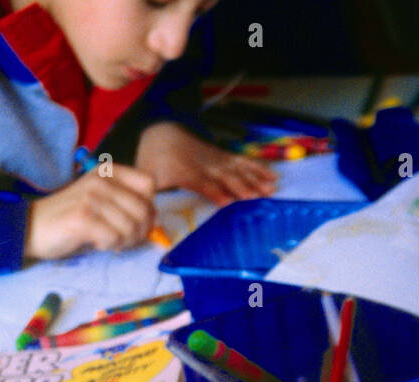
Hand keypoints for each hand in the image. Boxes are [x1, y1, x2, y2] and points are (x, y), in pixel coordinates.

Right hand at [25, 165, 155, 259]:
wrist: (32, 227)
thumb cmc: (69, 218)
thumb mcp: (100, 201)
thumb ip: (126, 204)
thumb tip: (154, 221)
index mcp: (108, 172)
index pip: (149, 185)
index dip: (149, 207)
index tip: (137, 222)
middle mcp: (101, 181)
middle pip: (144, 209)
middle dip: (139, 232)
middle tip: (123, 240)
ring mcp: (91, 198)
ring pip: (131, 226)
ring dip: (124, 241)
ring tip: (109, 242)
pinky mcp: (83, 218)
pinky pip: (114, 237)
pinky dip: (109, 245)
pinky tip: (96, 242)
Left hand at [134, 121, 277, 204]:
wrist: (162, 133)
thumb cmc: (152, 160)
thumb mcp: (146, 175)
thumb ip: (150, 192)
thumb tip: (151, 212)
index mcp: (184, 171)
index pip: (203, 183)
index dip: (215, 192)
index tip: (228, 202)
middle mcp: (204, 165)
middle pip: (225, 176)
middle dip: (241, 186)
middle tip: (257, 197)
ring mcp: (215, 160)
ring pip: (238, 169)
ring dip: (255, 179)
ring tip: (271, 189)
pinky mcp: (223, 157)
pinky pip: (243, 162)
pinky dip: (258, 169)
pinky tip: (272, 177)